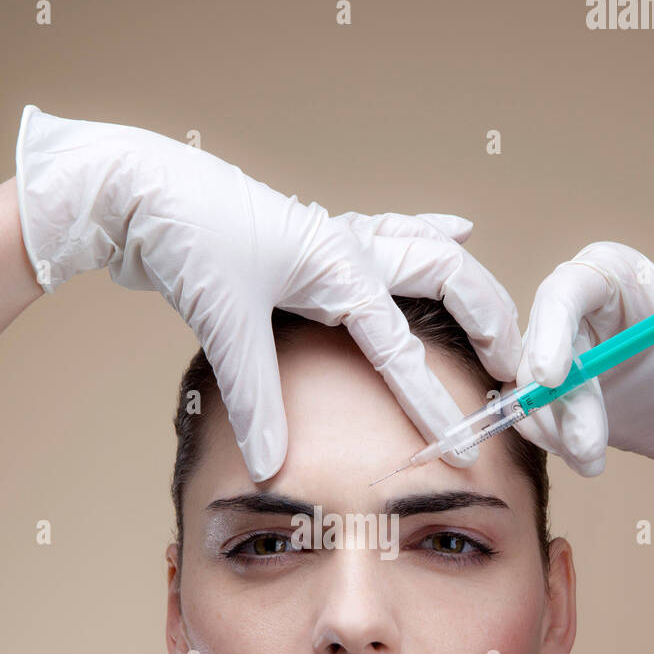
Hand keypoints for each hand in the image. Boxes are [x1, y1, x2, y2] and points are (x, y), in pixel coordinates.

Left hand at [15, 104, 519, 481]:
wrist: (137, 188)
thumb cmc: (183, 236)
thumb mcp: (225, 321)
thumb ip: (257, 396)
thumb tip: (276, 465)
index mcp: (338, 263)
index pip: (400, 346)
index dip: (433, 399)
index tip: (464, 441)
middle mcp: (346, 244)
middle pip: (446, 277)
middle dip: (488, 324)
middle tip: (515, 371)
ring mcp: (331, 237)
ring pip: (425, 250)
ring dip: (468, 282)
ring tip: (503, 315)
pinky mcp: (309, 242)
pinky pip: (389, 236)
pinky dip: (426, 235)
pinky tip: (450, 230)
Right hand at [510, 240, 653, 493]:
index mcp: (610, 276)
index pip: (564, 292)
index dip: (550, 332)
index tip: (553, 378)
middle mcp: (575, 310)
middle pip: (538, 349)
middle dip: (557, 403)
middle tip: (587, 446)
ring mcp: (561, 356)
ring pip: (530, 391)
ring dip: (555, 430)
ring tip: (592, 460)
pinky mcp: (556, 397)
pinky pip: (532, 418)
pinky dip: (551, 442)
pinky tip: (585, 456)